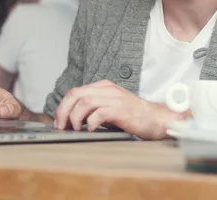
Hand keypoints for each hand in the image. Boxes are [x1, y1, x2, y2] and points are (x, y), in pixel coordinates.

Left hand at [54, 80, 185, 139]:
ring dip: (75, 117)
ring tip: (75, 129)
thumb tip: (73, 120)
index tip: (58, 121)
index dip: (63, 106)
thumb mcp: (111, 106)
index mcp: (103, 87)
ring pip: (84, 102)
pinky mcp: (121, 110)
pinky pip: (99, 113)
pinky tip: (91, 130)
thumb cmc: (134, 115)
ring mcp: (114, 98)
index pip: (75, 92)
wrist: (157, 118)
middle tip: (61, 126)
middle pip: (75, 94)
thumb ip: (95, 108)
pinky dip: (91, 123)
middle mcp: (107, 90)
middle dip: (63, 111)